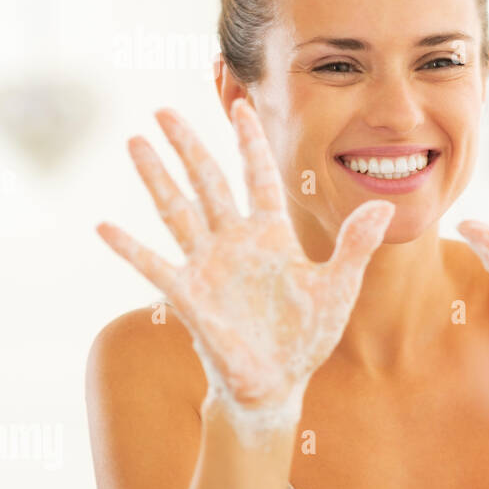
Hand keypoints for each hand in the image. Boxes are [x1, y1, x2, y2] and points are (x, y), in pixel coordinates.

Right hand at [96, 100, 393, 437]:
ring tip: (135, 142)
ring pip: (177, 211)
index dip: (250, 143)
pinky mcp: (190, 296)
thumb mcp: (338, 287)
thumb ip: (355, 245)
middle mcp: (235, 242)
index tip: (242, 105)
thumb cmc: (307, 336)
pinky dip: (129, 248)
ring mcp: (208, 266)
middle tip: (163, 110)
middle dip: (188, 146)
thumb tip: (384, 205)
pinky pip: (155, 266)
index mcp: (271, 235)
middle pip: (207, 182)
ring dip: (156, 178)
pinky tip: (104, 226)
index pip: (257, 177)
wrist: (279, 383)